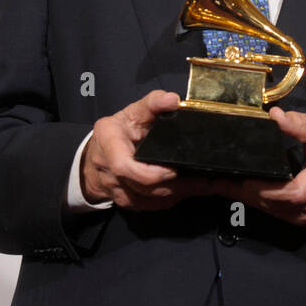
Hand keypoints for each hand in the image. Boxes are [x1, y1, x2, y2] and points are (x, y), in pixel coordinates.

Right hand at [81, 90, 211, 209]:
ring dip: (180, 194)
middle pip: (144, 187)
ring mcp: (116, 189)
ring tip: (207, 185)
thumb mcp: (134, 111)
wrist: (98, 153)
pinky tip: (193, 191)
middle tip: (206, 180)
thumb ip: (153, 103)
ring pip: (151, 200)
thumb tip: (173, 99)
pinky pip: (152, 206)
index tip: (173, 170)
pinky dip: (173, 199)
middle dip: (177, 185)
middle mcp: (109, 169)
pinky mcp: (127, 201)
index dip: (150, 173)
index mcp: (109, 142)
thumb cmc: (120, 130)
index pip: (123, 165)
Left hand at [209, 108, 305, 226]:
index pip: (294, 191)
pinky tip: (240, 191)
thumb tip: (276, 115)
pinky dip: (256, 202)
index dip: (267, 189)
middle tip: (218, 178)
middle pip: (275, 203)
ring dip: (245, 198)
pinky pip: (273, 213)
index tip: (244, 178)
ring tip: (220, 184)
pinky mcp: (300, 219)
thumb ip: (301, 123)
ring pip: (271, 210)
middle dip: (245, 192)